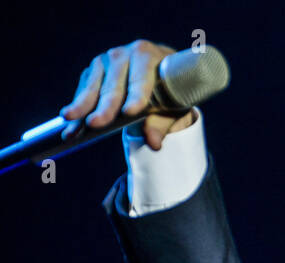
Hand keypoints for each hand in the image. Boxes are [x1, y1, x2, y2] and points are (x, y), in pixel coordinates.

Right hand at [60, 39, 195, 150]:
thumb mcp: (172, 107)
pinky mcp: (92, 72)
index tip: (129, 112)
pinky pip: (83, 92)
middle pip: (114, 86)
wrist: (159, 76)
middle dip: (104, 108)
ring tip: (70, 124)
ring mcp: (104, 62)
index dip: (136, 96)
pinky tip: (70, 124)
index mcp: (148, 56)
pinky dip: (78, 109)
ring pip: (93, 89)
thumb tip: (154, 143)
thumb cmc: (170, 92)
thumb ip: (162, 124)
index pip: (141, 78)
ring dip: (81, 108)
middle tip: (95, 124)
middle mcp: (123, 55)